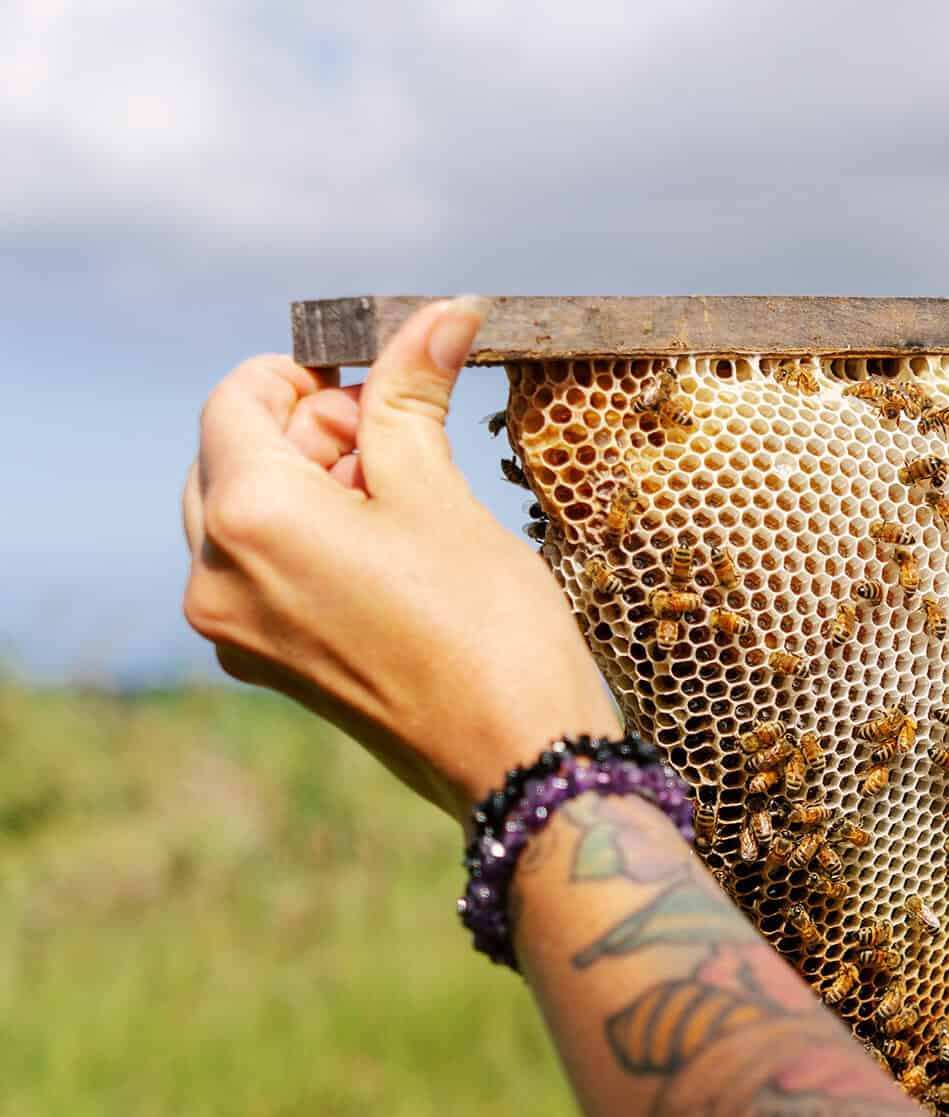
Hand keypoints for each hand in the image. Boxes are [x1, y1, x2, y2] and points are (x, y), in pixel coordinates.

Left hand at [180, 299, 620, 819]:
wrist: (520, 761)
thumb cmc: (490, 628)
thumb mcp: (442, 494)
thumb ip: (412, 396)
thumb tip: (441, 310)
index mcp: (249, 518)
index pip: (236, 400)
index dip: (303, 373)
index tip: (372, 373)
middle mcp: (217, 575)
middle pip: (231, 458)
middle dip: (308, 430)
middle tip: (396, 436)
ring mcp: (237, 629)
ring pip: (245, 516)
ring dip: (313, 485)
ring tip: (403, 499)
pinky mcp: (270, 665)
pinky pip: (263, 574)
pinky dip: (311, 542)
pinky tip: (390, 552)